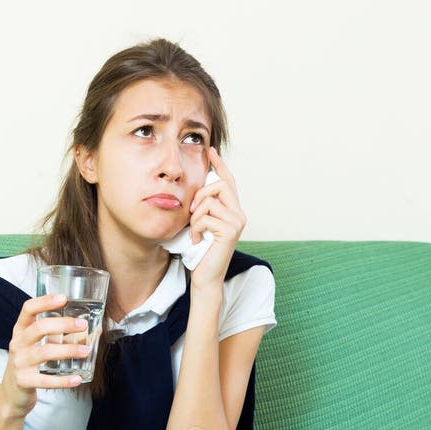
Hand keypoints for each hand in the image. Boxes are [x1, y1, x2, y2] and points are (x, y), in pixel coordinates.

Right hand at [0, 294, 89, 416]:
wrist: (12, 393)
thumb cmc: (29, 364)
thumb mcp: (34, 345)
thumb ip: (54, 335)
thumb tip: (89, 328)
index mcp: (20, 331)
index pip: (28, 309)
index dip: (45, 301)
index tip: (64, 298)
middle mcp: (18, 344)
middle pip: (39, 328)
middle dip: (63, 324)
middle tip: (83, 325)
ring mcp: (20, 363)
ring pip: (45, 352)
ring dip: (68, 350)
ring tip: (86, 351)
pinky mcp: (24, 381)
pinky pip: (46, 380)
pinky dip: (63, 380)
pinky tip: (77, 379)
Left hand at [188, 147, 246, 288]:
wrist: (205, 277)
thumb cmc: (200, 253)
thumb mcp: (200, 224)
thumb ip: (202, 207)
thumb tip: (195, 187)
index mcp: (232, 210)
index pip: (228, 181)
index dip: (219, 164)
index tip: (210, 150)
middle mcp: (239, 214)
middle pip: (218, 184)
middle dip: (200, 196)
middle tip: (192, 214)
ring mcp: (237, 222)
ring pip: (210, 200)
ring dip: (196, 217)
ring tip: (196, 232)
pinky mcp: (231, 231)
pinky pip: (207, 216)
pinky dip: (197, 228)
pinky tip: (198, 240)